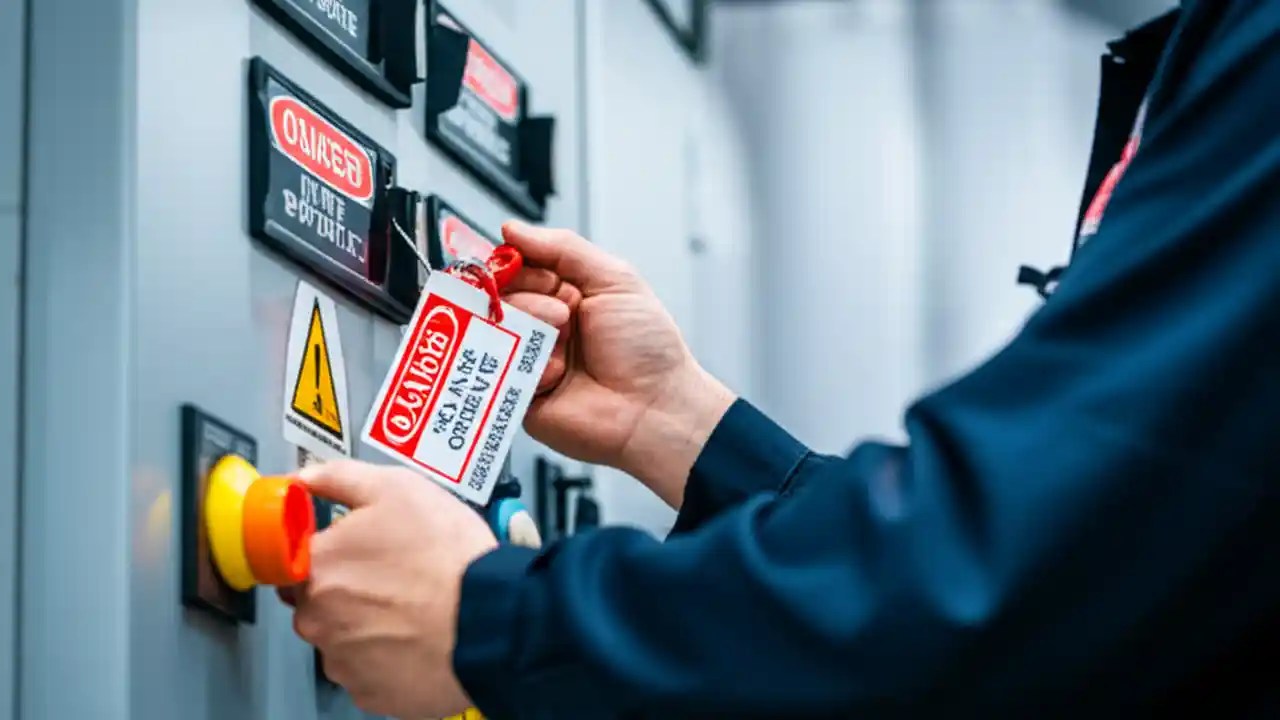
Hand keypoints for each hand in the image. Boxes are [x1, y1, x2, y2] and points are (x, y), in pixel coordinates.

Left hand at [287, 460, 496, 718]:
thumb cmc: (448, 556)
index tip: (353, 552)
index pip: (294, 558)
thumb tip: (304, 478)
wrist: (491, 619)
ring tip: (414, 609)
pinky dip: (387, 658)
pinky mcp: (369, 694)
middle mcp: (317, 619)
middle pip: (318, 601)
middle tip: (394, 576)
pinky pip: (368, 672)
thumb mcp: (398, 489)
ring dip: (368, 625)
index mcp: (317, 566)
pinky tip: (417, 638)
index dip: (327, 551)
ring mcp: (341, 661)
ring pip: (342, 638)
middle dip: (348, 589)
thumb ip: (340, 478)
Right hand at [500, 221, 735, 506]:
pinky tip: (554, 372)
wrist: (656, 409)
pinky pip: (497, 372)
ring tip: (562, 342)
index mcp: (566, 294)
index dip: (512, 263)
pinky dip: (524, 367)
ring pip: (495, 330)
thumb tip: (513, 229)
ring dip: (528, 330)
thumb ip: (563, 248)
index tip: (512, 263)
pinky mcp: (520, 394)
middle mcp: (545, 325)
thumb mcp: (615, 279)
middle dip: (527, 298)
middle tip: (561, 314)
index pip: (517, 266)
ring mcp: (531, 359)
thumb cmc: (648, 350)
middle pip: (501, 297)